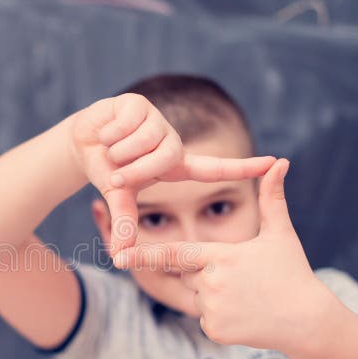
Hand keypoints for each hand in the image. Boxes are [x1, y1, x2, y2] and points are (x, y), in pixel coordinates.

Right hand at [67, 93, 276, 256]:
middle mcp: (171, 141)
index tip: (276, 163)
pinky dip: (109, 135)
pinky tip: (106, 132)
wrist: (82, 143)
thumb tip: (120, 256)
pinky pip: (126, 126)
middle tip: (117, 174)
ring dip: (118, 151)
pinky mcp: (139, 103)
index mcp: (174, 165)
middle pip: (165, 157)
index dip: (243, 167)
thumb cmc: (107, 169)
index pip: (214, 168)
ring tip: (111, 149)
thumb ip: (124, 222)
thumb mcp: (118, 196)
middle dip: (135, 170)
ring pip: (143, 141)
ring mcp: (156, 120)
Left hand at [113, 158, 331, 352]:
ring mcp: (211, 309)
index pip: (175, 253)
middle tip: (239, 278)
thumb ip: (273, 198)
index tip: (117, 254)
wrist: (308, 322)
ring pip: (196, 296)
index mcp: (221, 256)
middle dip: (205, 272)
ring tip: (246, 296)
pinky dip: (220, 316)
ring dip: (213, 295)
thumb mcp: (281, 234)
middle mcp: (211, 283)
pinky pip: (205, 318)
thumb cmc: (293, 274)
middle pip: (188, 273)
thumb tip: (282, 162)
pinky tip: (245, 314)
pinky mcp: (214, 331)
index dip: (145, 253)